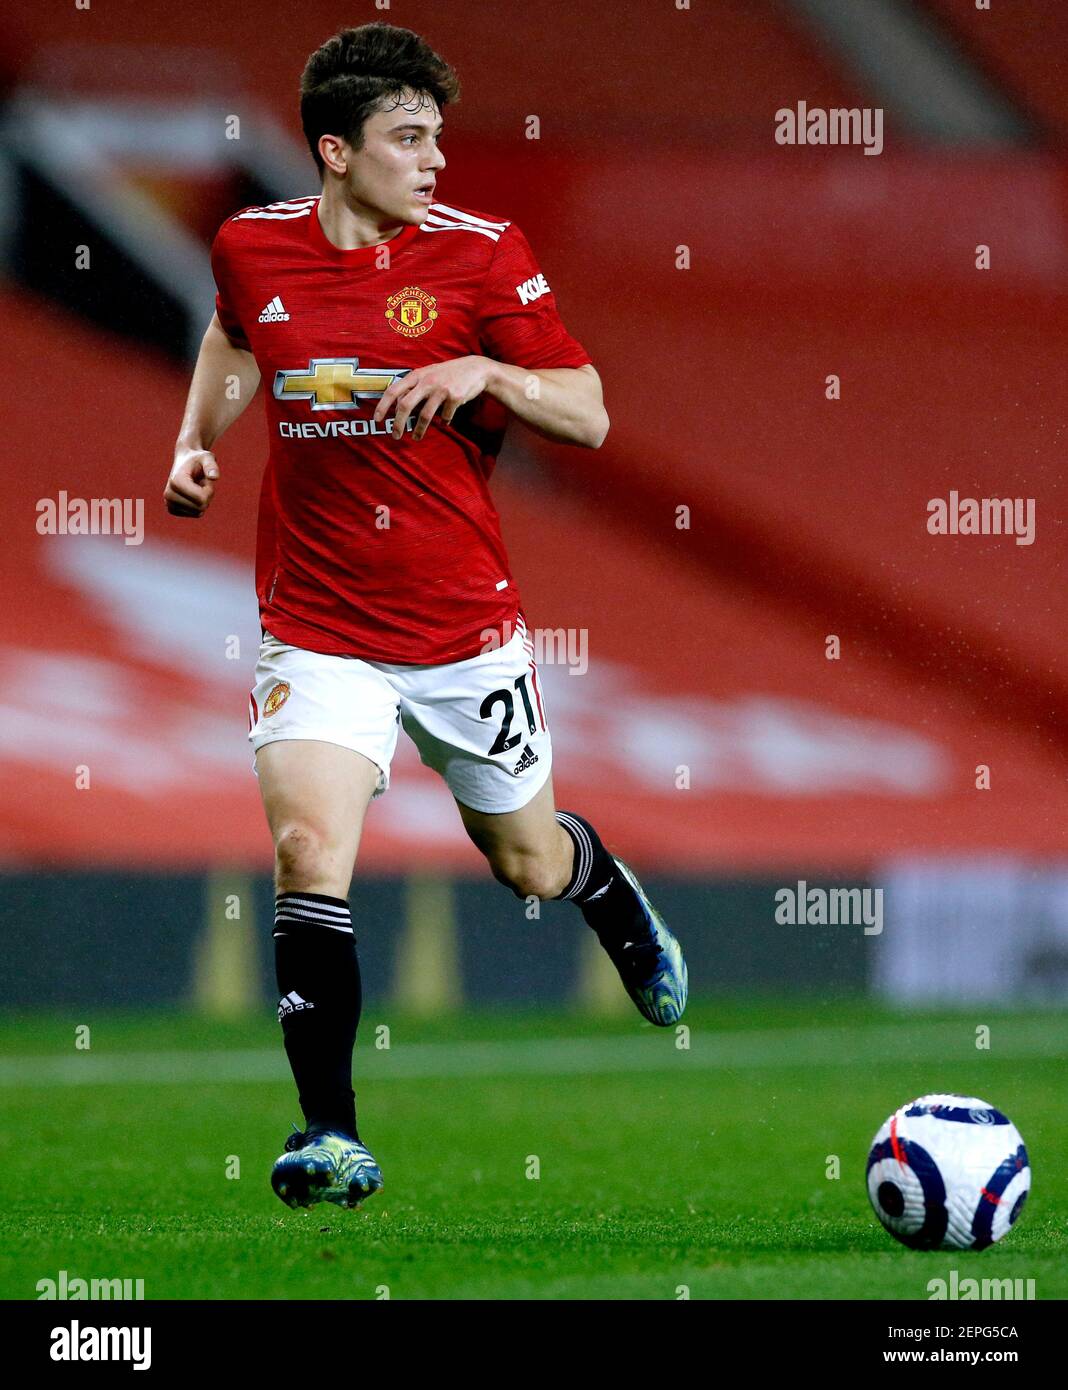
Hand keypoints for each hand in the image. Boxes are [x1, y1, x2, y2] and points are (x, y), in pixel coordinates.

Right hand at [165, 447, 219, 516]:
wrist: (185, 462)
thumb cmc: (198, 459)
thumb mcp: (207, 457)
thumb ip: (211, 465)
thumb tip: (214, 477)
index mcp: (176, 482)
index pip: (201, 499)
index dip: (209, 490)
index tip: (204, 479)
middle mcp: (169, 494)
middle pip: (201, 507)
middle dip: (207, 495)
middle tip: (201, 483)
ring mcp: (169, 504)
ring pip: (199, 512)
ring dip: (203, 500)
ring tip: (197, 487)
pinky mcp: (172, 510)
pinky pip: (195, 514)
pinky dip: (198, 505)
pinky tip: (192, 493)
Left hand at [372, 356, 492, 441]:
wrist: (476, 369)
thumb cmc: (447, 373)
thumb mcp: (428, 374)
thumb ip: (413, 387)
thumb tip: (398, 406)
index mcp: (416, 375)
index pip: (393, 391)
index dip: (383, 406)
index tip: (377, 420)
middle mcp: (427, 381)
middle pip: (405, 406)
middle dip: (398, 424)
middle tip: (395, 435)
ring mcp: (441, 390)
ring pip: (425, 416)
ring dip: (419, 430)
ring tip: (416, 437)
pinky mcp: (455, 398)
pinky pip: (445, 417)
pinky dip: (443, 422)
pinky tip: (444, 422)